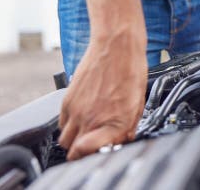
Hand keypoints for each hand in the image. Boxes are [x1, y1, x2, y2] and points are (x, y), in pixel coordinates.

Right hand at [58, 32, 147, 159]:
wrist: (117, 46)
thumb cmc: (131, 69)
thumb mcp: (138, 102)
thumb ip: (127, 126)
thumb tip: (121, 139)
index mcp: (113, 122)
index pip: (86, 153)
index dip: (92, 154)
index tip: (98, 150)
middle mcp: (91, 118)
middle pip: (73, 150)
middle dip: (83, 149)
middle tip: (94, 140)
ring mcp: (76, 110)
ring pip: (65, 138)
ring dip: (75, 136)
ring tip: (88, 126)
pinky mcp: (67, 99)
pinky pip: (61, 122)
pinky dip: (69, 122)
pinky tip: (83, 113)